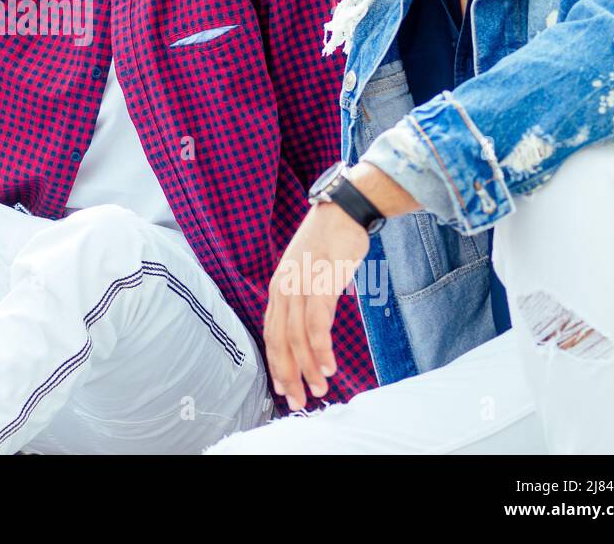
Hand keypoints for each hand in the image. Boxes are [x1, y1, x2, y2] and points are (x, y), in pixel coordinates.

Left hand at [263, 201, 368, 410]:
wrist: (343, 212)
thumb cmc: (329, 244)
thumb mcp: (311, 276)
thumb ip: (309, 304)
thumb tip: (315, 334)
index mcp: (278, 288)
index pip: (271, 334)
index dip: (276, 363)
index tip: (282, 387)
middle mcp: (283, 289)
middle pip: (280, 341)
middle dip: (288, 374)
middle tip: (297, 400)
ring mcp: (300, 286)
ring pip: (298, 337)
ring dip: (308, 367)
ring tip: (319, 389)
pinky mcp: (320, 283)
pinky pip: (317, 323)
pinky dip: (321, 348)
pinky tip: (329, 366)